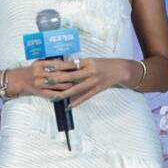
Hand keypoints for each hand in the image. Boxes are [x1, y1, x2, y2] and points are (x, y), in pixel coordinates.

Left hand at [10, 56, 127, 107]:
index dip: (57, 66)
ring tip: (54, 96)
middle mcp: (90, 71)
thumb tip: (64, 67)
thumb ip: (79, 65)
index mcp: (87, 62)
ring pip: (76, 88)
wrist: (121, 70)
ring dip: (65, 93)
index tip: (46, 68)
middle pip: (70, 76)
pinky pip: (86, 96)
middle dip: (57, 80)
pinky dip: (77, 102)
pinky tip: (69, 106)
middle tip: (46, 82)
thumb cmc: (104, 64)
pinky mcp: (98, 89)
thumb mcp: (92, 61)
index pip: (69, 64)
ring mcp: (94, 81)